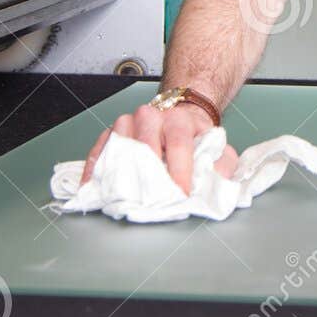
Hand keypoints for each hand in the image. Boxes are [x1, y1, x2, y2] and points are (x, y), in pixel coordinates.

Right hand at [80, 99, 238, 194]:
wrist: (178, 115)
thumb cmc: (194, 136)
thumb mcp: (217, 146)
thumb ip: (222, 164)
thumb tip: (216, 182)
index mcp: (178, 119)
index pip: (178, 144)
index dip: (180, 171)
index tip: (181, 194)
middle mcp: (151, 116)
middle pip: (146, 146)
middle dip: (151, 177)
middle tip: (153, 202)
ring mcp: (127, 122)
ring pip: (121, 147)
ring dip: (123, 174)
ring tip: (126, 199)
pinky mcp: (111, 132)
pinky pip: (100, 149)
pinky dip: (95, 168)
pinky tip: (93, 187)